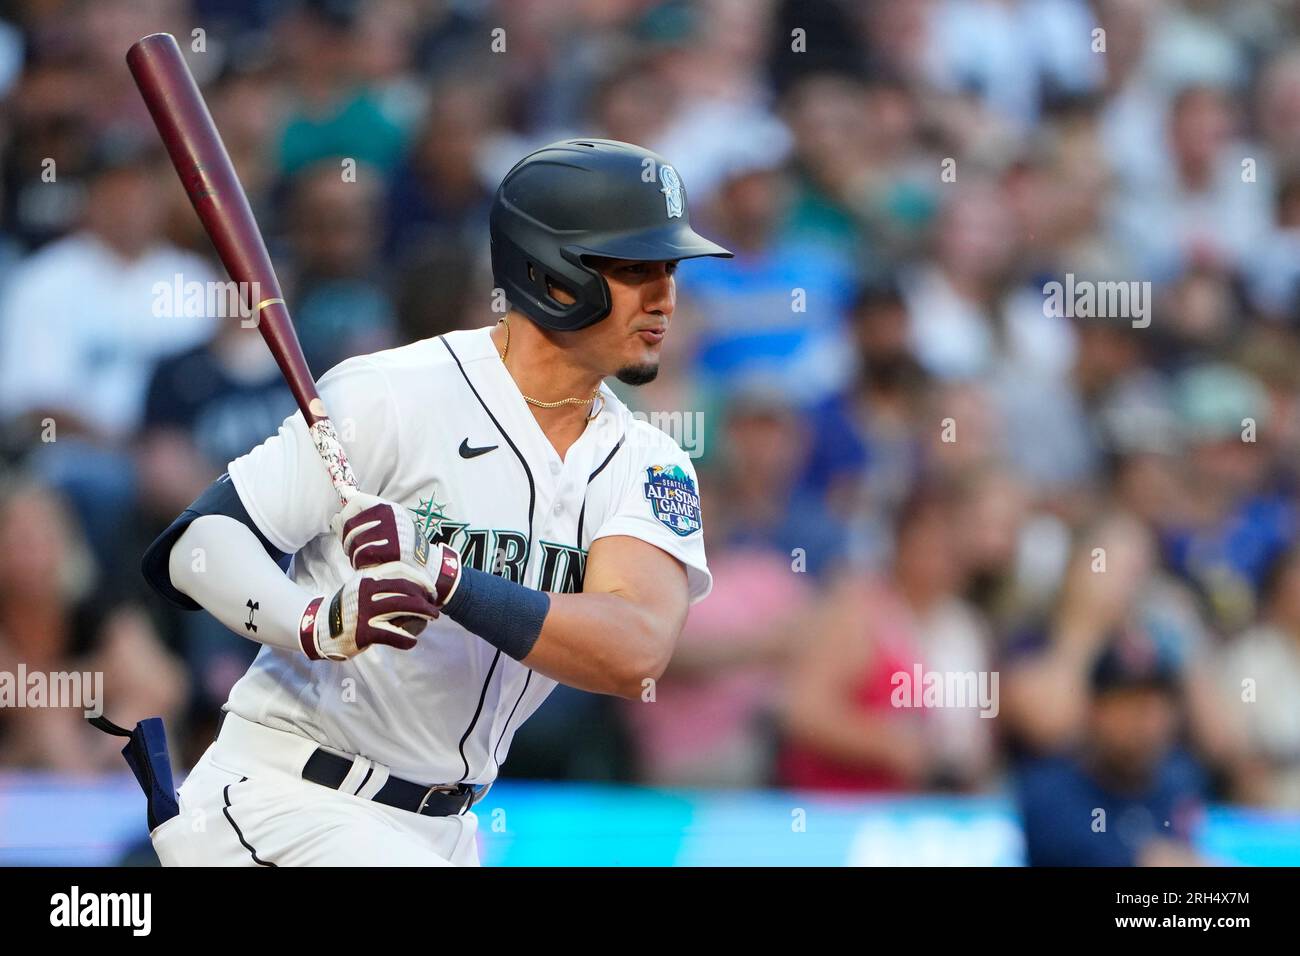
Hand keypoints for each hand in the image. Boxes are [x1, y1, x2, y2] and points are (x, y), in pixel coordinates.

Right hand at [300, 561, 441, 660]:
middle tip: (434, 607)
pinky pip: (392, 634)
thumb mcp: (361, 588)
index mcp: (367, 576)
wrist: (321, 628)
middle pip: (405, 589)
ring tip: (431, 618)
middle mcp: (366, 590)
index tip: (431, 590)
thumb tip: (414, 586)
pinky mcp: (363, 632)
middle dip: (425, 598)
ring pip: (403, 607)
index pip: (400, 571)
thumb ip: (382, 584)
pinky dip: (406, 639)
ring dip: (423, 613)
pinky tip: (412, 642)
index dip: (421, 579)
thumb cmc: (349, 609)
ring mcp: (364, 610)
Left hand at [331, 491, 461, 606]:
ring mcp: (389, 534)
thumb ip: (363, 519)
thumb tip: (335, 519)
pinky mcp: (388, 552)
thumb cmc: (402, 544)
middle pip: (351, 524)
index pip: (356, 502)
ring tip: (365, 556)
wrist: (424, 565)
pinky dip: (361, 563)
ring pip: (354, 542)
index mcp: (388, 508)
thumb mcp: (386, 524)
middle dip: (347, 538)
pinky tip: (370, 564)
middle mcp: (389, 517)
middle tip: (353, 547)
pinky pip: (361, 556)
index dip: (346, 514)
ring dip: (354, 553)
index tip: (346, 525)